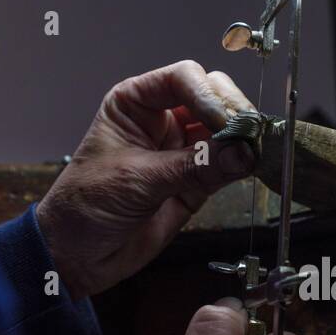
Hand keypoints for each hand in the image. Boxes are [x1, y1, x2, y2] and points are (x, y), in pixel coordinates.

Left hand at [36, 61, 255, 299]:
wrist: (79, 255)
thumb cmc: (85, 206)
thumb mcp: (137, 179)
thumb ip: (192, 166)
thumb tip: (241, 153)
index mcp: (135, 104)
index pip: (183, 79)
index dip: (207, 95)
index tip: (221, 121)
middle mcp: (162, 121)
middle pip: (212, 97)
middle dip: (232, 112)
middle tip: (247, 134)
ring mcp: (182, 151)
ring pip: (225, 131)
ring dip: (243, 138)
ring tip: (256, 151)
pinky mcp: (197, 182)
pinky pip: (228, 166)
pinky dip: (243, 165)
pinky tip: (252, 166)